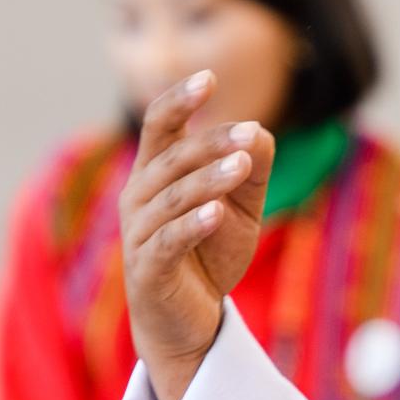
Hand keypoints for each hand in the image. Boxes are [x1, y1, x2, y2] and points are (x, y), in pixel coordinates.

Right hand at [119, 73, 269, 399]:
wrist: (190, 322)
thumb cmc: (209, 255)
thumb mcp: (240, 208)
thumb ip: (251, 170)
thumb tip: (261, 133)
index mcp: (155, 173)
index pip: (158, 126)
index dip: (178, 99)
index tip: (208, 77)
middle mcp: (139, 197)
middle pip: (172, 159)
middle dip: (211, 142)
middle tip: (251, 132)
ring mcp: (139, 234)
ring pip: (172, 197)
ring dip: (208, 179)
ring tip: (242, 165)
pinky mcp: (148, 270)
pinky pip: (169, 241)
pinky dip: (192, 225)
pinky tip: (217, 213)